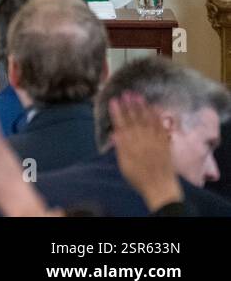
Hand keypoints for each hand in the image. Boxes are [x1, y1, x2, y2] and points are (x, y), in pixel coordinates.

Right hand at [111, 92, 181, 211]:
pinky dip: (158, 117)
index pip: (122, 125)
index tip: (114, 100)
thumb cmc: (138, 177)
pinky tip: (155, 108)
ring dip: (143, 108)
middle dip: (130, 106)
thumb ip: (120, 149)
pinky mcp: (164, 143)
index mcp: (130, 146)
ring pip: (148, 121)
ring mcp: (155, 140)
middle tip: (127, 93)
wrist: (160, 187)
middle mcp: (142, 140)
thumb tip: (115, 134)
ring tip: (138, 96)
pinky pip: (161, 127)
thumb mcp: (124, 165)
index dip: (117, 112)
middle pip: (135, 120)